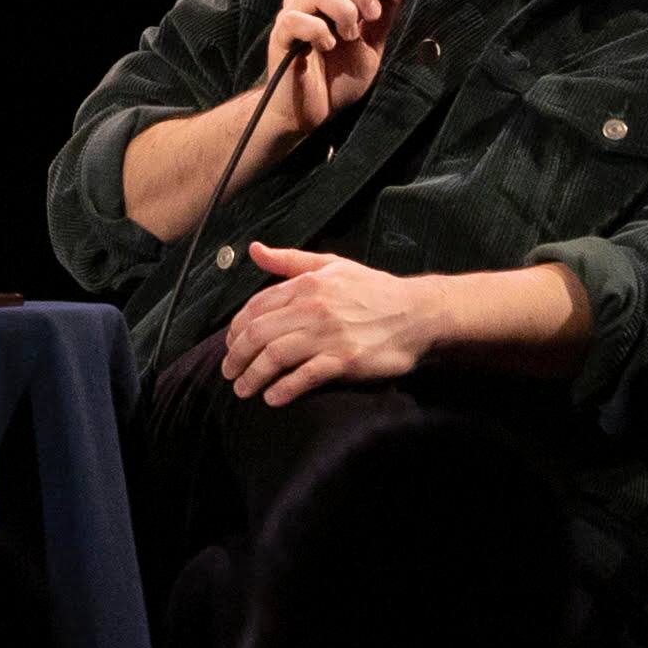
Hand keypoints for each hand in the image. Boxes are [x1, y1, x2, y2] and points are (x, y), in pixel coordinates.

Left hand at [220, 243, 452, 405]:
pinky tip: (272, 397)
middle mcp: (314, 308)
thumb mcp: (332, 266)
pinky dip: (283, 389)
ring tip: (243, 390)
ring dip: (253, 376)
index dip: (236, 330)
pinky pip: (304, 376)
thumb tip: (255, 250)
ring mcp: (329, 335)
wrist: (418, 313)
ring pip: (275, 356)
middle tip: (229, 373)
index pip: (256, 307)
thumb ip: (290, 261)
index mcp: (307, 284)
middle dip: (236, 357)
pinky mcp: (345, 360)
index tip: (230, 346)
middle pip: (259, 334)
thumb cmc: (373, 290)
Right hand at [266, 0, 395, 136]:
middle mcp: (307, 1)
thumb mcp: (371, 48)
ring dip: (344, 10)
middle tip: (372, 16)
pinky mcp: (281, 37)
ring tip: (349, 36)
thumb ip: (382, 19)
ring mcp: (292, 17)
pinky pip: (297, 19)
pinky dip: (319, 30)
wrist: (311, 115)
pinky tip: (327, 46)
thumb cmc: (335, 82)